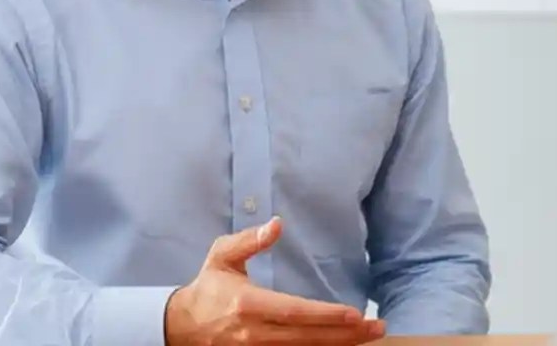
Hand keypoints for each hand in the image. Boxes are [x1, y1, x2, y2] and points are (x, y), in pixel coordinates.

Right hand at [164, 217, 385, 344]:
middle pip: (305, 338)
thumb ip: (249, 241)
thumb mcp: (222, 256)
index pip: (293, 312)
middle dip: (343, 335)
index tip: (353, 313)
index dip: (324, 315)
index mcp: (247, 304)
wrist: (181, 326)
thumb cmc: (209, 286)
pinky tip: (341, 345)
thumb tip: (276, 224)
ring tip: (368, 337)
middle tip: (376, 329)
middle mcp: (253, 333)